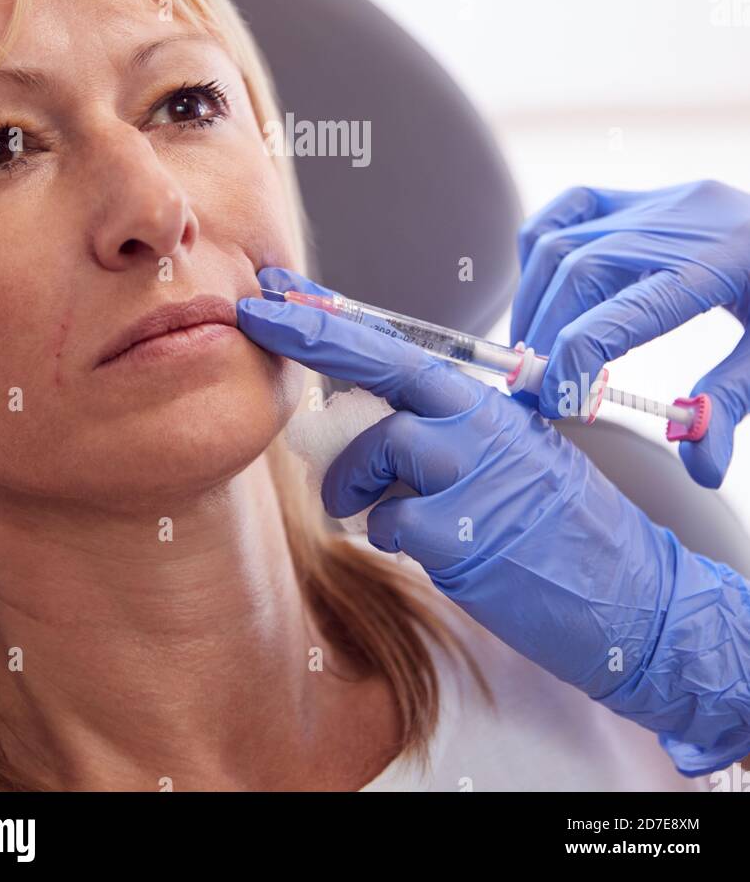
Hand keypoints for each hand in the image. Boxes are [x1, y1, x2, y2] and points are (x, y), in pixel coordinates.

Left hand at [238, 266, 749, 775]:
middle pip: (374, 360)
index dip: (329, 314)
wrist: (628, 593)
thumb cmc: (559, 526)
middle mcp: (475, 420)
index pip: (393, 343)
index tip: (277, 288)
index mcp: (482, 400)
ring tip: (369, 511)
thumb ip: (442, 429)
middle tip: (253, 312)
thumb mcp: (507, 453)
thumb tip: (363, 418)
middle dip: (306, 331)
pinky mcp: (457, 532)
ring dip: (352, 485)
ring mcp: (468, 471)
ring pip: (372, 450)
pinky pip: (385, 522)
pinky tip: (427, 547)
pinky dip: (388, 537)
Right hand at [510, 180, 749, 487]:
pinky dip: (541, 248)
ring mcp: (657, 201)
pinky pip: (571, 208)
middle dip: (547, 332)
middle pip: (580, 269)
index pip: (628, 308)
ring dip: (535, 299)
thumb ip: (732, 402)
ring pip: (563, 238)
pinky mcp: (643, 195)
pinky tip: (544, 292)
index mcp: (721, 262)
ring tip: (535, 353)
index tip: (557, 402)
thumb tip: (701, 466)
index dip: (577, 357)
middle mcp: (681, 222)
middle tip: (538, 389)